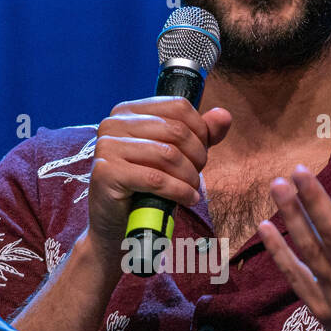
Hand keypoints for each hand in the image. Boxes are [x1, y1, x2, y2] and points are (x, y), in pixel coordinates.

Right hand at [87, 97, 231, 260]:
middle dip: (197, 156)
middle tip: (196, 176)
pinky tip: (187, 200)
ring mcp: (106, 146)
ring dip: (189, 177)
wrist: (117, 224)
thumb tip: (224, 115)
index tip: (201, 154)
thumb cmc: (145, 187)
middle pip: (176, 130)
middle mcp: (113, 123)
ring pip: (168, 154)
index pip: (178, 106)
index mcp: (128, 111)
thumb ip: (200, 134)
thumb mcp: (176, 156)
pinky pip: (156, 179)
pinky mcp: (107, 172)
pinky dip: (179, 191)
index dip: (200, 131)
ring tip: (192, 190)